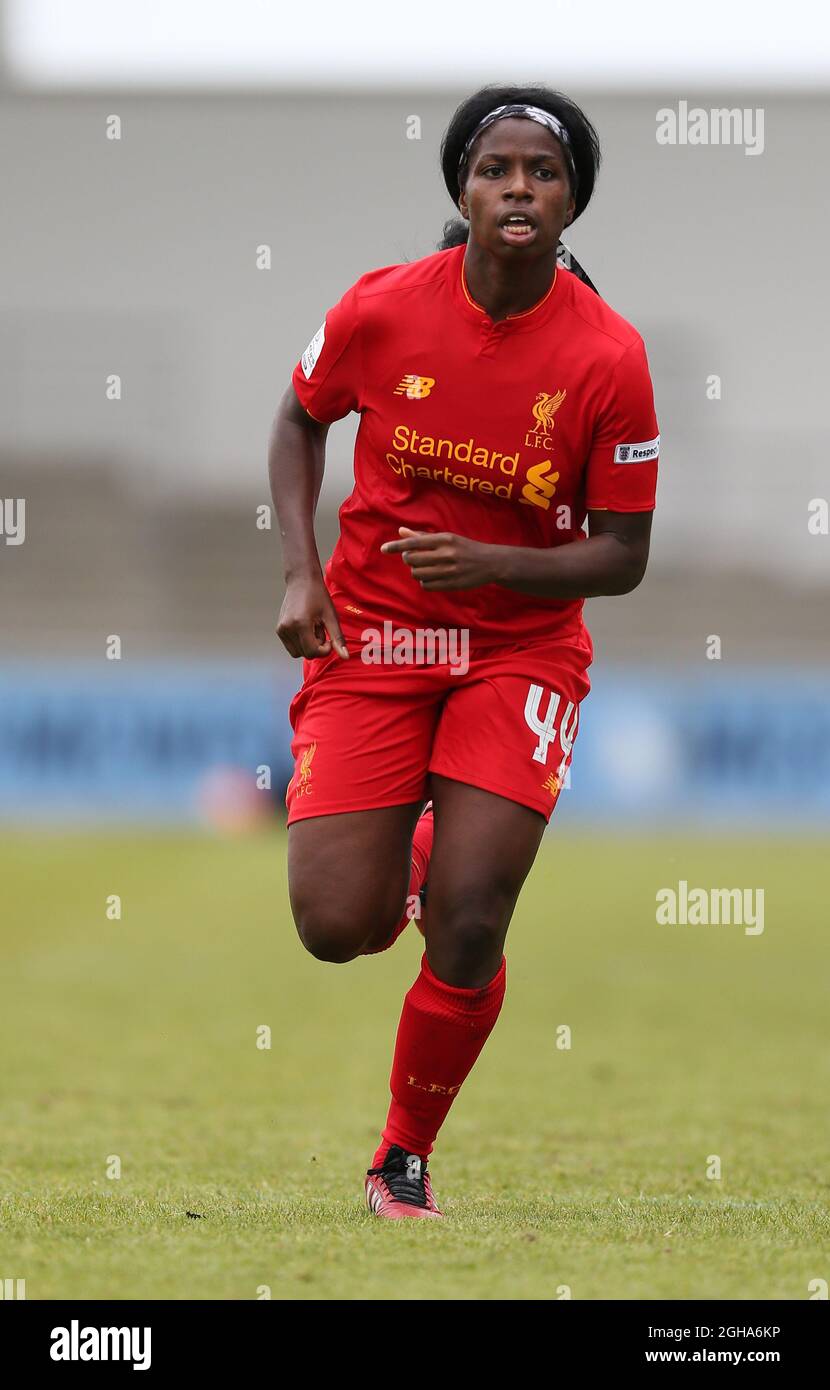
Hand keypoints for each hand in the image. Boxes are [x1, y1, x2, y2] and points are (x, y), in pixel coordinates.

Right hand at [276, 575, 348, 658]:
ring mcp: (281, 629)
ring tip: (312, 628)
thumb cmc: (318, 595)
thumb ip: (337, 638)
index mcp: (300, 624)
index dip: (324, 650)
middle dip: (316, 646)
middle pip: (305, 654)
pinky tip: (306, 627)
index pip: (312, 652)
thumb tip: (345, 657)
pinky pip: (292, 646)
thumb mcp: (331, 616)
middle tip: (320, 629)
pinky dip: (301, 642)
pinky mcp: (279, 629)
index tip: (329, 639)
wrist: (301, 580)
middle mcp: (287, 628)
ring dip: (308, 645)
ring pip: (298, 652)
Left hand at [380, 527, 497, 590]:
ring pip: (417, 573)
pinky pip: (426, 585)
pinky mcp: (451, 584)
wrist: (490, 563)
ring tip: (426, 568)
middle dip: (409, 560)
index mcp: (444, 539)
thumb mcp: (447, 538)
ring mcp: (449, 571)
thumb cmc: (465, 548)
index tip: (384, 549)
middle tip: (416, 558)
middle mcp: (446, 554)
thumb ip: (423, 537)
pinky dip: (425, 582)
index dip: (397, 546)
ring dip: (416, 571)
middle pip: (412, 560)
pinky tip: (432, 577)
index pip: (414, 542)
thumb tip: (401, 531)